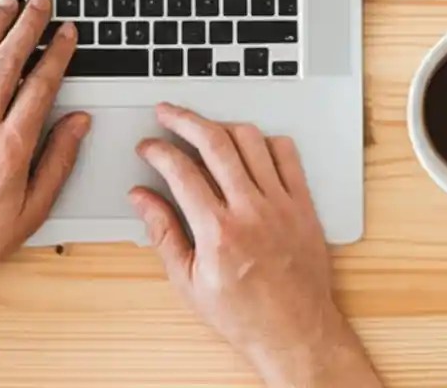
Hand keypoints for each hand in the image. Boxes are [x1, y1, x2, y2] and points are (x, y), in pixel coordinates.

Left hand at [0, 0, 89, 302]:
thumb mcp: (32, 211)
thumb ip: (58, 161)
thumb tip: (78, 123)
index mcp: (10, 148)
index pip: (42, 84)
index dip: (58, 52)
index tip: (66, 33)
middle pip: (7, 61)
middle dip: (27, 25)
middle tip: (40, 3)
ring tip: (5, 5)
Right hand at [129, 103, 379, 387]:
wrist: (295, 333)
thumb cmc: (243, 314)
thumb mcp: (188, 281)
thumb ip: (163, 233)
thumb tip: (142, 199)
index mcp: (218, 231)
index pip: (180, 171)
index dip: (157, 151)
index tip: (148, 147)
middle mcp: (251, 211)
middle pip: (214, 142)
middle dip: (184, 119)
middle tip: (168, 113)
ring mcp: (281, 204)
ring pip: (250, 140)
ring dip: (222, 126)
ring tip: (205, 128)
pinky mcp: (303, 205)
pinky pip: (287, 155)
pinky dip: (265, 141)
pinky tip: (249, 146)